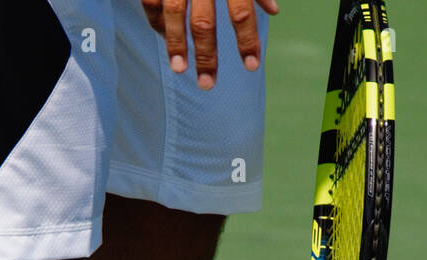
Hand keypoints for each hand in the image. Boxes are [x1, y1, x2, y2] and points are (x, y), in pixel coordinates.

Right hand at [141, 0, 279, 89]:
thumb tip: (273, 11)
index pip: (241, 13)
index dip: (247, 41)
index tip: (253, 66)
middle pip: (204, 22)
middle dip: (207, 55)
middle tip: (208, 85)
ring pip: (174, 14)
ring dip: (176, 45)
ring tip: (179, 71)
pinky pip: (152, 2)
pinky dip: (157, 21)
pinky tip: (163, 38)